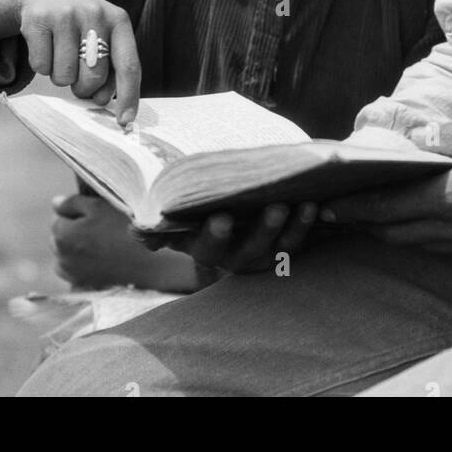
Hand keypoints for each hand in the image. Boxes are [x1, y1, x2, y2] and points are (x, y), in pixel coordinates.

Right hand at [0, 0, 139, 118]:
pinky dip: (42, 67)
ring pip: (64, 76)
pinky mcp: (38, 20)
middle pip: (93, 77)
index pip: (128, 65)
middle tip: (78, 80)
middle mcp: (94, 13)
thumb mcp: (103, 38)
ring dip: (61, 77)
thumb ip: (111, 69)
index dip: (128, 96)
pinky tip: (46, 47)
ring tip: (61, 56)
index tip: (125, 121)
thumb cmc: (82, 27)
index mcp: (118, 20)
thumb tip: (105, 101)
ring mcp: (65, 14)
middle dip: (84, 89)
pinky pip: (41, 67)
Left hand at [51, 193, 199, 292]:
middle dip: (72, 231)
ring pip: (65, 258)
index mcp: (63, 235)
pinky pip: (74, 273)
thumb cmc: (125, 226)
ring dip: (75, 250)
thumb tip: (55, 203)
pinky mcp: (85, 288)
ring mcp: (73, 276)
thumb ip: (73, 203)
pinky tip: (101, 260)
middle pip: (59, 239)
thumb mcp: (100, 205)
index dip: (76, 212)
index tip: (95, 213)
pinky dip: (82, 266)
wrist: (149, 261)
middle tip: (100, 227)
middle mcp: (62, 258)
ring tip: (101, 244)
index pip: (58, 218)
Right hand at [140, 202, 318, 274]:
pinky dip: (304, 226)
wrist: (229, 197)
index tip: (223, 217)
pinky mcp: (279, 250)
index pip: (202, 245)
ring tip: (297, 204)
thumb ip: (159, 215)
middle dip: (258, 232)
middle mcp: (228, 256)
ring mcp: (255, 255)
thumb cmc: (197, 195)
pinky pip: (294, 244)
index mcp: (197, 243)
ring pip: (273, 249)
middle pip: (242, 252)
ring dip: (287, 229)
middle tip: (274, 208)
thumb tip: (138, 231)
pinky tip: (313, 206)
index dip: (213, 234)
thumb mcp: (177, 203)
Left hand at [321, 122, 451, 256]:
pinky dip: (423, 240)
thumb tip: (415, 130)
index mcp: (448, 199)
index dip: (354, 208)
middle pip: (395, 233)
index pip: (386, 207)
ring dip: (392, 235)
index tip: (327, 206)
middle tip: (340, 215)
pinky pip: (444, 250)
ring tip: (374, 222)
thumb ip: (447, 134)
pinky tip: (425, 230)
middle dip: (365, 225)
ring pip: (418, 245)